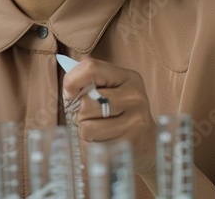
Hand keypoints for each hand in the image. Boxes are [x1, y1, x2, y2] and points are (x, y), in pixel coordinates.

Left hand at [61, 59, 157, 183]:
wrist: (146, 144)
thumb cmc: (118, 115)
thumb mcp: (109, 91)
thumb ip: (89, 83)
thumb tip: (69, 93)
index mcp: (129, 77)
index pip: (91, 68)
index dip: (72, 81)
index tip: (70, 94)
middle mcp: (135, 97)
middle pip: (86, 102)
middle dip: (79, 114)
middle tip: (91, 118)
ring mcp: (136, 121)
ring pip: (87, 126)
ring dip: (85, 132)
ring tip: (98, 131)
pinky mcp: (131, 143)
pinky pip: (95, 145)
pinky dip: (92, 146)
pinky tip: (104, 142)